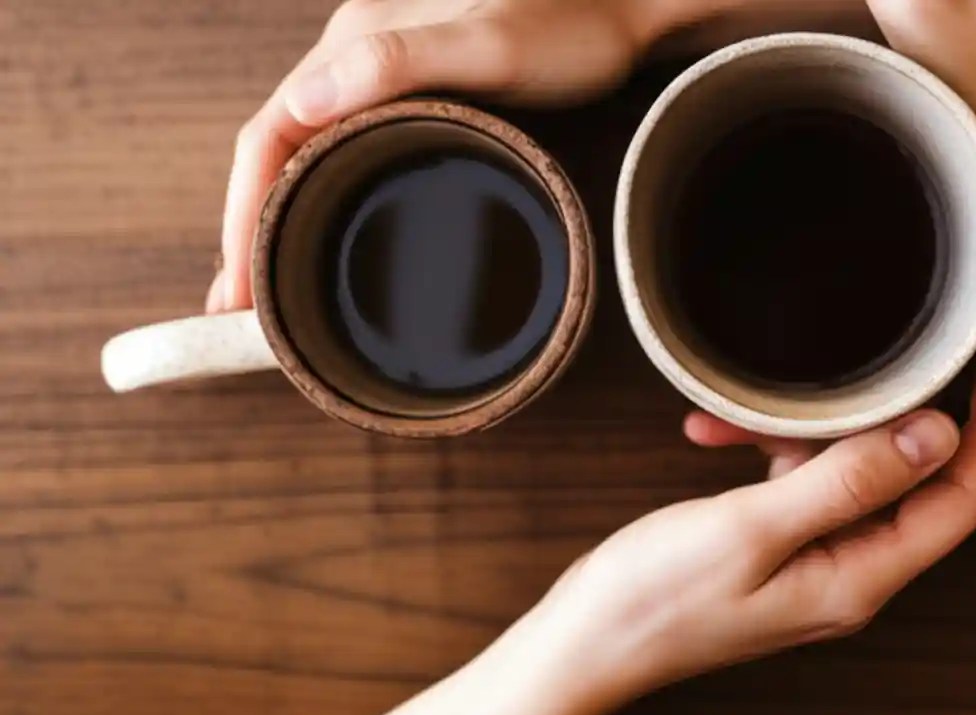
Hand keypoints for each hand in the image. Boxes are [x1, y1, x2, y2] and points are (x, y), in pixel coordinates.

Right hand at [208, 0, 663, 312]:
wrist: (626, 8)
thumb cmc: (572, 30)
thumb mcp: (490, 46)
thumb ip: (400, 62)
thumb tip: (301, 102)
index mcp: (356, 44)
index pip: (270, 135)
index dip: (243, 214)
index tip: (238, 287)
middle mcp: (358, 57)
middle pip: (278, 151)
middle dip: (250, 230)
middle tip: (238, 313)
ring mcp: (386, 77)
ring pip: (309, 154)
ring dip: (279, 220)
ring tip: (266, 292)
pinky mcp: (419, 97)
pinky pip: (347, 154)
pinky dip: (322, 203)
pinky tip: (327, 238)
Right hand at [393, 343, 975, 714]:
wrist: (590, 639)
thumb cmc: (657, 599)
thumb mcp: (752, 528)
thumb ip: (846, 482)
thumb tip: (935, 435)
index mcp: (859, 575)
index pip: (962, 496)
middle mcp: (848, 571)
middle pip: (918, 480)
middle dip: (916, 411)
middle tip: (918, 349)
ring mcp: (812, 559)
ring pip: (851, 471)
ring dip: (816, 427)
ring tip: (759, 405)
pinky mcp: (776, 546)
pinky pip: (798, 482)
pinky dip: (768, 449)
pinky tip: (720, 433)